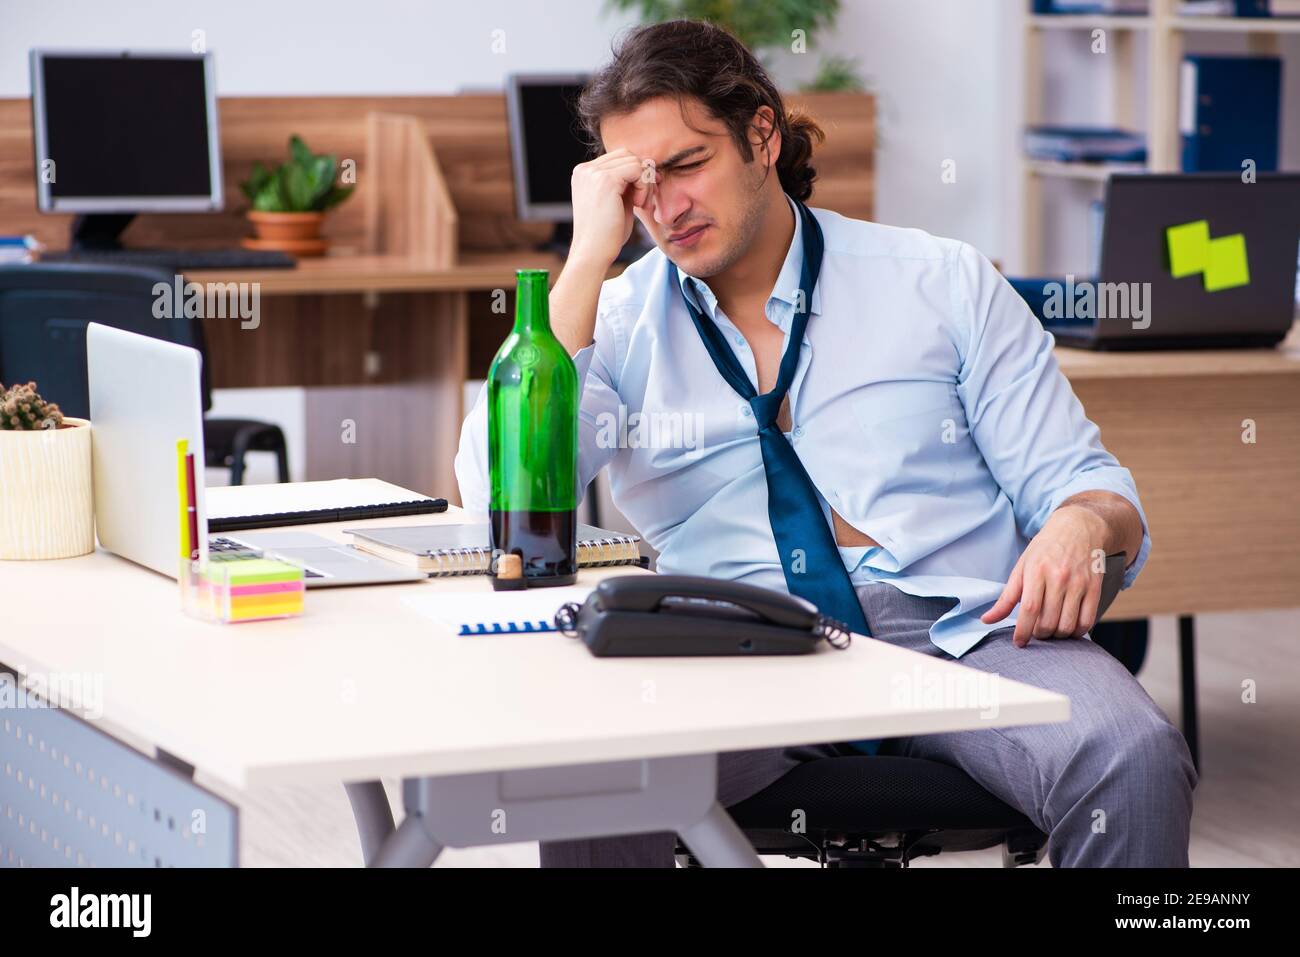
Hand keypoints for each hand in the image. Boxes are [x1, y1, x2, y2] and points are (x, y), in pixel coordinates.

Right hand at [568, 147, 656, 266]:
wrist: (593, 253)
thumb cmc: (606, 235)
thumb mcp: (617, 202)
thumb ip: (627, 183)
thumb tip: (649, 165)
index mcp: (584, 174)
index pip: (619, 159)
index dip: (637, 174)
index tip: (644, 196)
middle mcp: (585, 169)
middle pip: (627, 155)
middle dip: (643, 176)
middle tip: (646, 201)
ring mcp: (593, 173)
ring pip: (634, 161)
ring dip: (645, 183)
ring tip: (642, 205)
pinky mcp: (605, 180)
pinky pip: (637, 169)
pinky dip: (644, 186)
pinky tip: (639, 205)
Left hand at [981, 505, 1108, 646]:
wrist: (1079, 528)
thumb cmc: (1045, 549)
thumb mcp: (1021, 567)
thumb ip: (1006, 597)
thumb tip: (987, 620)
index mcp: (1036, 571)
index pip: (1029, 609)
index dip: (1022, 631)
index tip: (1018, 642)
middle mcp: (1059, 577)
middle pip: (1048, 621)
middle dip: (1039, 635)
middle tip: (1035, 633)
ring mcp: (1079, 583)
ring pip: (1068, 625)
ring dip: (1057, 636)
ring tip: (1050, 630)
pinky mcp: (1095, 588)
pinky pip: (1088, 620)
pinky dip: (1077, 631)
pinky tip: (1069, 628)